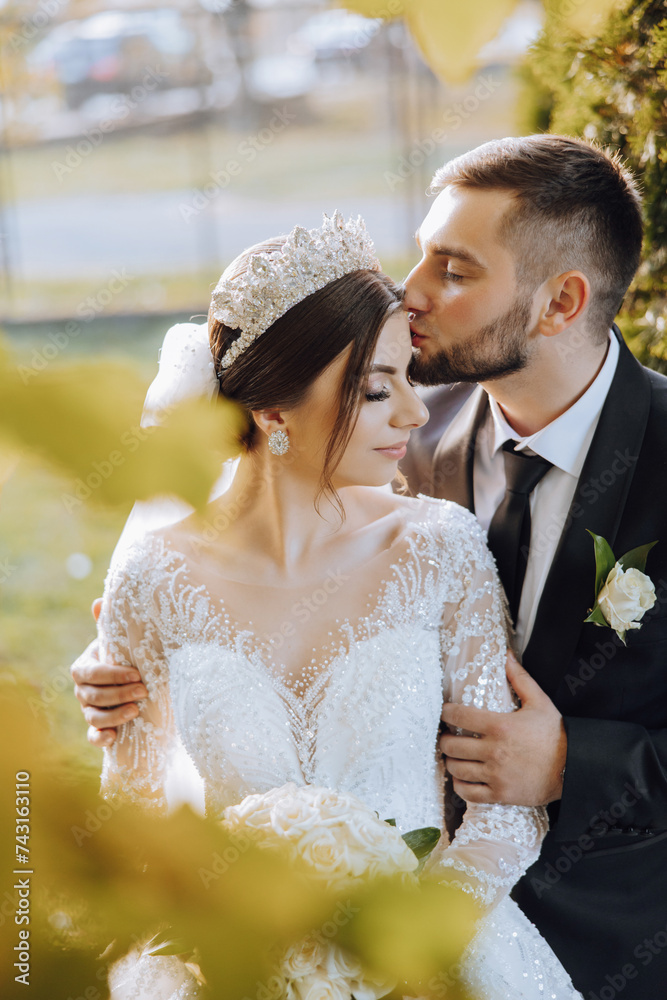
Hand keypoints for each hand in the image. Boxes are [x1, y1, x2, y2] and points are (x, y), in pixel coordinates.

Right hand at [70, 598, 147, 748]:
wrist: (133, 680)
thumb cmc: (126, 656)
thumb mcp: (119, 640)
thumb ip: (109, 623)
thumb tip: (99, 601)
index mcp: (85, 667)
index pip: (92, 673)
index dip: (112, 675)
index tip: (137, 674)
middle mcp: (83, 690)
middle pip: (93, 696)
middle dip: (118, 694)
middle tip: (144, 690)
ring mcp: (88, 710)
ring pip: (93, 717)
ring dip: (114, 715)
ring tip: (136, 711)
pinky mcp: (97, 728)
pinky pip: (93, 736)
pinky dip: (100, 738)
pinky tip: (113, 737)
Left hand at [439, 652, 566, 806]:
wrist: (573, 768)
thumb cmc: (555, 734)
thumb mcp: (539, 701)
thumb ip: (519, 678)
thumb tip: (506, 655)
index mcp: (500, 726)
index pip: (458, 716)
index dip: (446, 713)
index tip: (446, 712)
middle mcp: (494, 750)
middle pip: (451, 745)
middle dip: (444, 739)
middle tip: (447, 736)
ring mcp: (496, 774)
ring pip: (456, 768)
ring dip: (450, 761)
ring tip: (453, 755)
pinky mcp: (500, 794)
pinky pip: (468, 793)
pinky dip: (460, 786)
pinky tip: (461, 778)